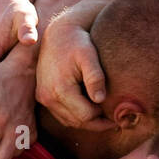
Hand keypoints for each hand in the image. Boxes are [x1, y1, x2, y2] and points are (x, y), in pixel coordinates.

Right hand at [35, 11, 111, 128]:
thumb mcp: (89, 56)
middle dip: (96, 124)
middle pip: (77, 122)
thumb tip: (100, 100)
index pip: (85, 116)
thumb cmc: (76, 42)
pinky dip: (75, 116)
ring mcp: (43, 97)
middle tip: (114, 122)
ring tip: (104, 118)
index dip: (103, 120)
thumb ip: (95, 77)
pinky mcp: (42, 96)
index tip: (117, 117)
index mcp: (60, 89)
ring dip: (86, 122)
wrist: (57, 34)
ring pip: (68, 121)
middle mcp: (48, 97)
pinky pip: (61, 114)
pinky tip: (89, 111)